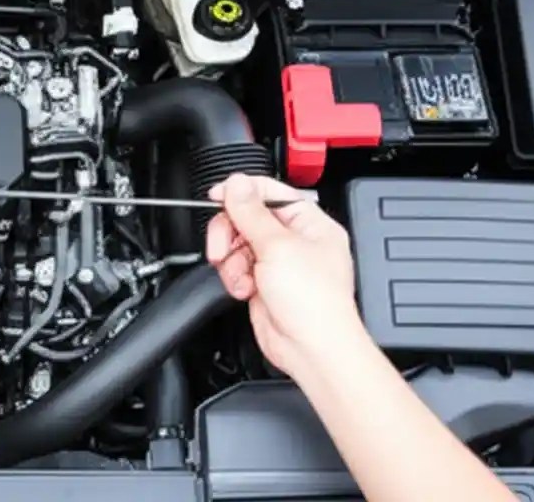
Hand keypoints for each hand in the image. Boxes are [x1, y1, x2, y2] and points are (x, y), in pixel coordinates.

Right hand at [206, 174, 362, 379]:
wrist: (311, 348)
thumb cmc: (315, 302)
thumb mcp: (277, 246)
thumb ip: (251, 212)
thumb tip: (237, 184)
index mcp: (310, 223)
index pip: (270, 192)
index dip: (242, 192)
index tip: (217, 196)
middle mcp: (295, 241)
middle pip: (247, 219)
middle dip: (230, 232)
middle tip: (222, 244)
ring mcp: (279, 264)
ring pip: (237, 245)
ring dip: (231, 260)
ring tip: (239, 274)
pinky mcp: (264, 284)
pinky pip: (237, 269)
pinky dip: (234, 278)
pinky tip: (244, 288)